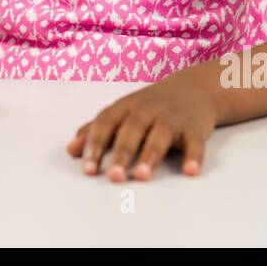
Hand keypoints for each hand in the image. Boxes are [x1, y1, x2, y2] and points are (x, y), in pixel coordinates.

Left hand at [67, 75, 218, 181]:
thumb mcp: (122, 113)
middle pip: (132, 129)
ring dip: (151, 155)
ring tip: (142, 176)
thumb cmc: (151, 107)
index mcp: (125, 107)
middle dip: (122, 153)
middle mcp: (147, 109)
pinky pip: (195, 141)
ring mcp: (171, 117)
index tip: (88, 168)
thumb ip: (97, 131)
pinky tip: (190, 171)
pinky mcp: (194, 127)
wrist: (195, 89)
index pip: (106, 122)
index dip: (95, 144)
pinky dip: (193, 155)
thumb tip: (71, 150)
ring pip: (160, 134)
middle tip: (113, 176)